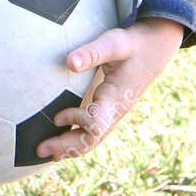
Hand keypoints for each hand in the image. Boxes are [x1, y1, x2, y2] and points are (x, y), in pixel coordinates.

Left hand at [37, 18, 184, 161]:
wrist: (155, 49)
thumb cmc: (133, 44)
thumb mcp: (115, 42)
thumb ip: (93, 52)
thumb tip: (70, 62)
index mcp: (116, 97)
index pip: (96, 122)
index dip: (76, 121)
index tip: (56, 117)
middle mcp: (115, 111)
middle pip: (92, 139)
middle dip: (67, 146)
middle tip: (39, 150)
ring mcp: (113, 114)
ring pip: (93, 139)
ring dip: (70, 148)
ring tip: (46, 153)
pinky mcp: (110, 111)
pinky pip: (94, 132)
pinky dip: (78, 141)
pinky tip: (61, 144)